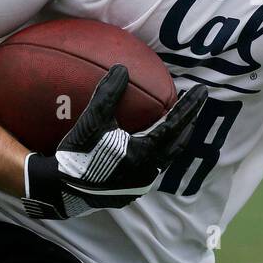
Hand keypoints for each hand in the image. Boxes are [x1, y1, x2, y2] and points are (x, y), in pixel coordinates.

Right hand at [22, 65, 207, 219]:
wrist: (60, 189)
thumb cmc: (78, 153)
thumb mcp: (92, 121)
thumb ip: (108, 94)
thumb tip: (121, 68)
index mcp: (144, 153)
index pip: (175, 125)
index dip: (190, 107)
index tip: (202, 91)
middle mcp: (148, 172)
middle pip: (177, 145)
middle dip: (188, 124)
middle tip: (194, 107)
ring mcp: (140, 186)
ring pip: (166, 159)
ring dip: (173, 141)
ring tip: (177, 126)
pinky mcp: (129, 194)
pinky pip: (152, 170)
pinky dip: (158, 154)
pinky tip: (150, 148)